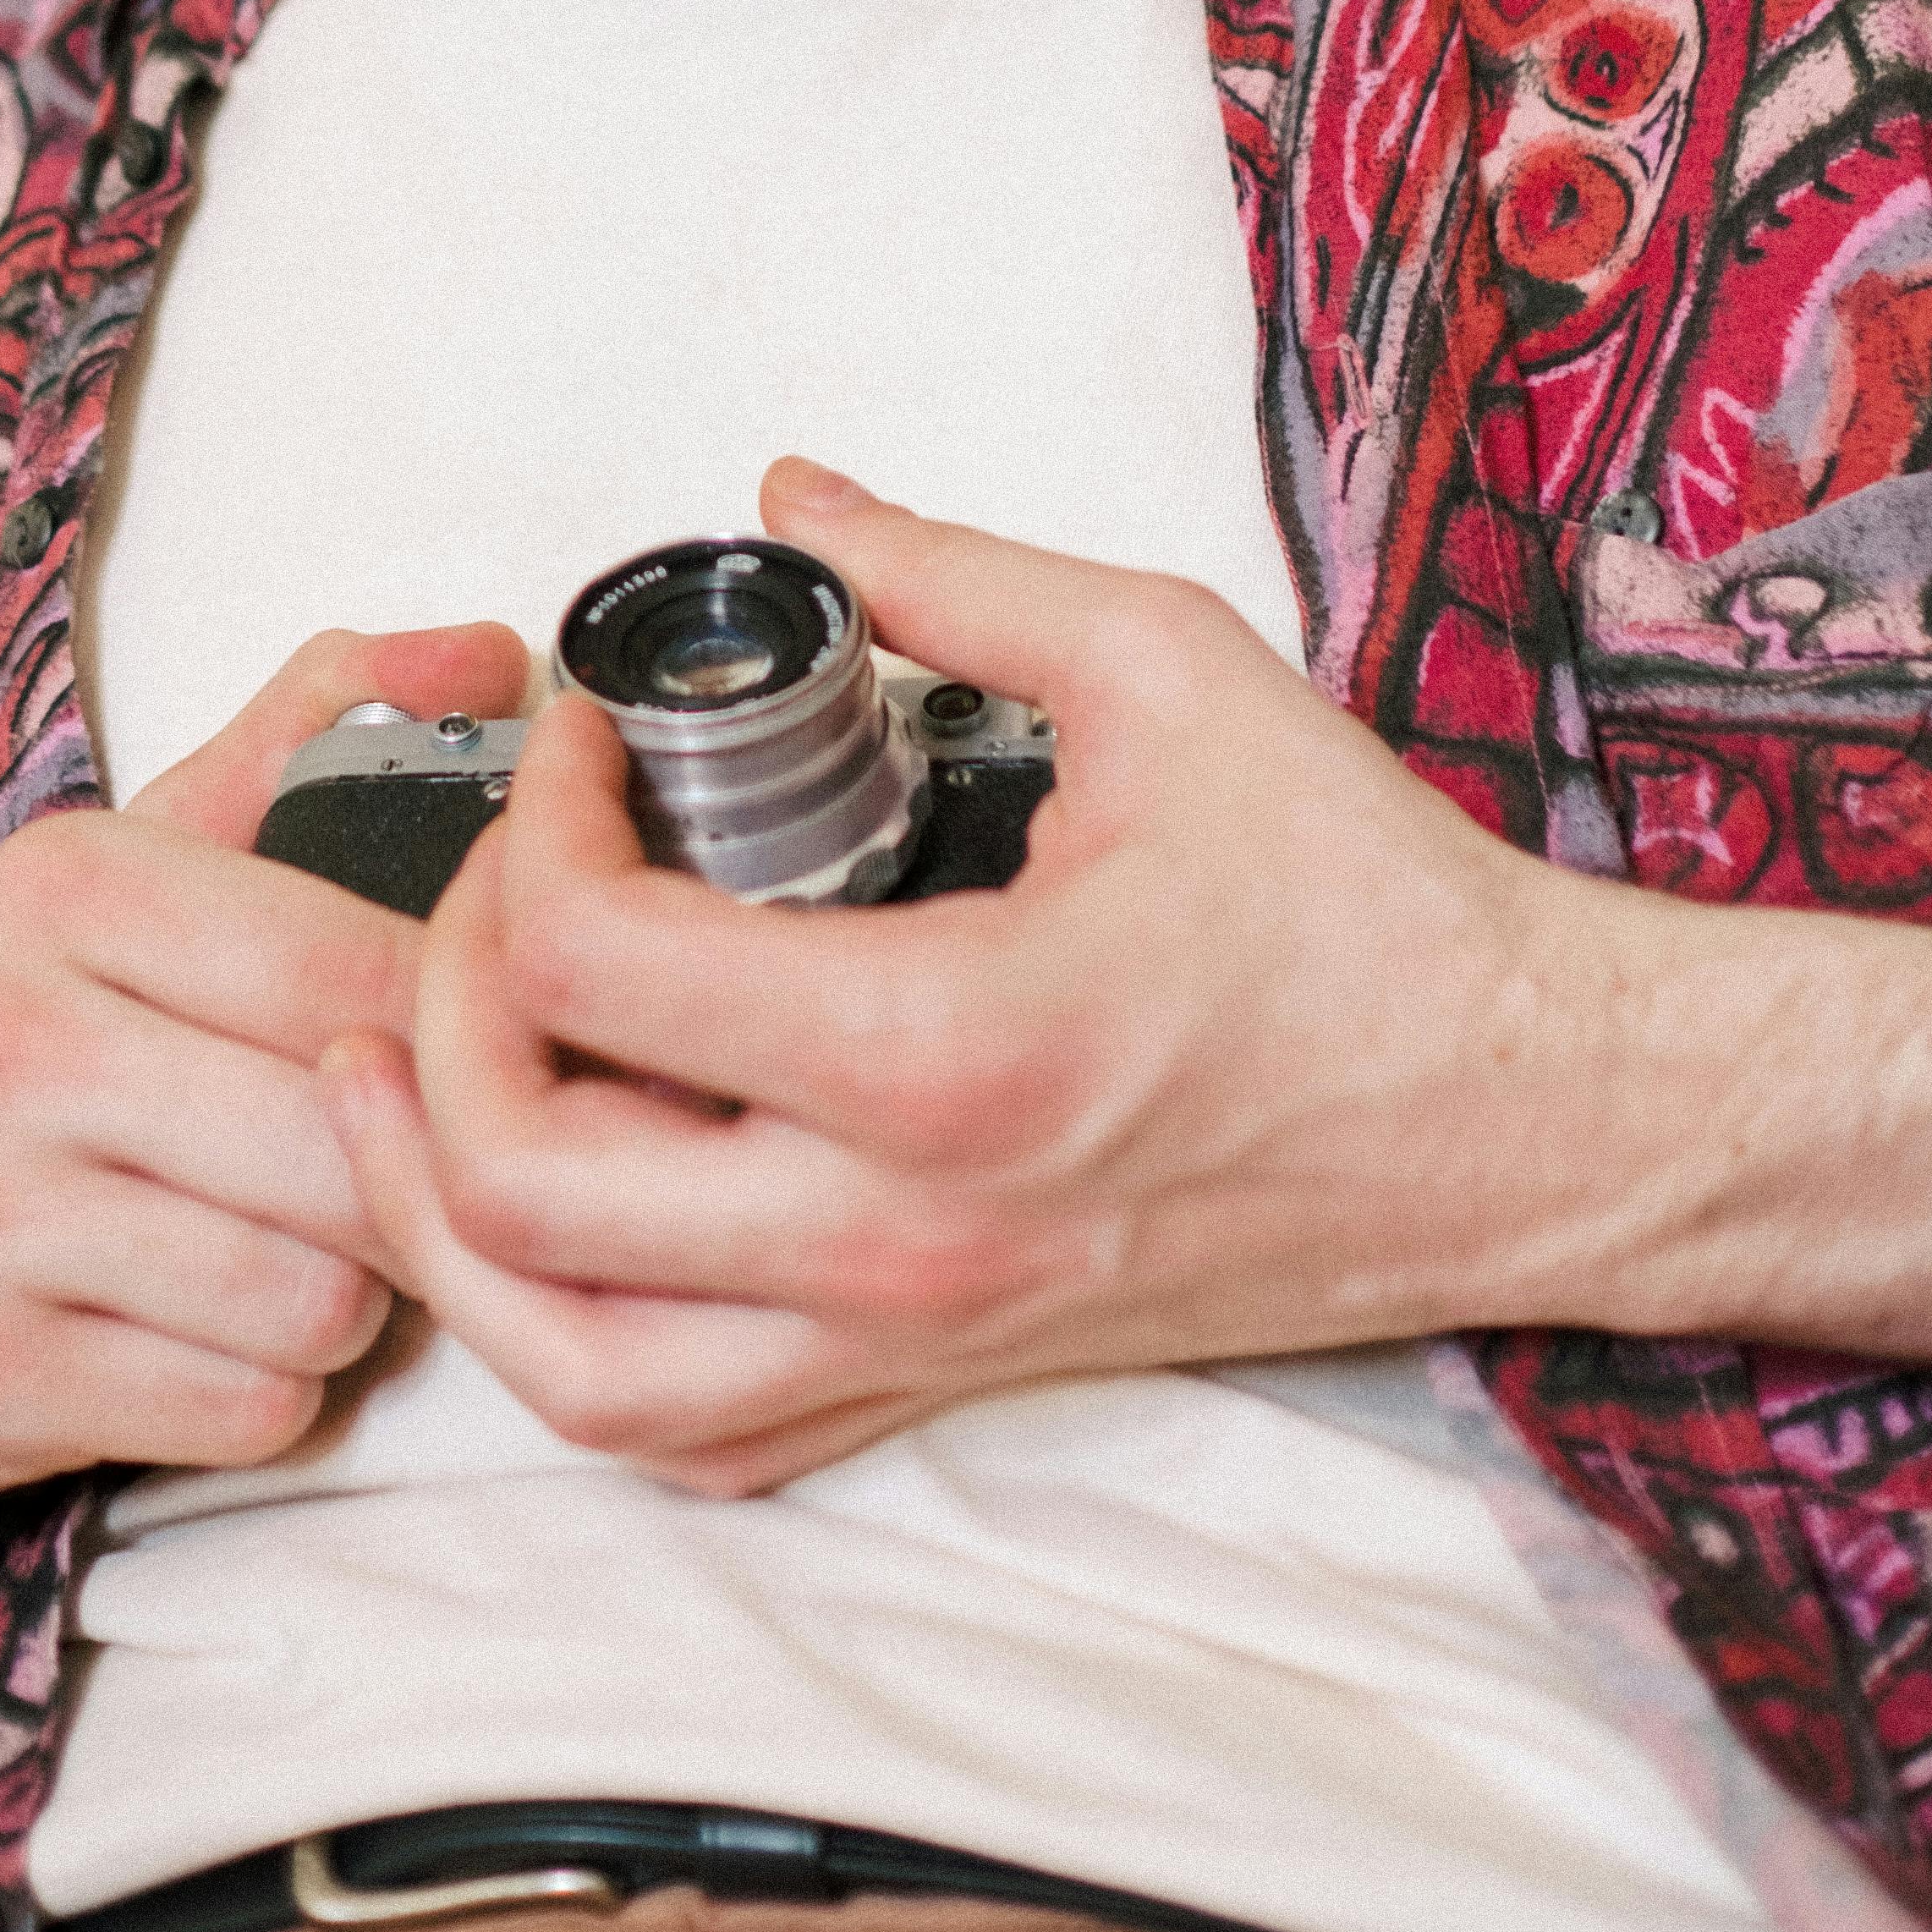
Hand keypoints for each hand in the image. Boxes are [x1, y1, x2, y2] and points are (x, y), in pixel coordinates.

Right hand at [0, 617, 529, 1509]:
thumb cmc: (34, 1055)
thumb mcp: (149, 862)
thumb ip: (322, 734)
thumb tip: (492, 651)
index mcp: (65, 887)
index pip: (358, 969)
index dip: (454, 1038)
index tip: (461, 1061)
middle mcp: (4, 1037)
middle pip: (347, 1147)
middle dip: (395, 1187)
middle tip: (367, 1179)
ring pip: (314, 1293)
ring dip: (340, 1301)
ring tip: (285, 1255)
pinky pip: (248, 1409)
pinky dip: (266, 1395)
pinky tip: (209, 1341)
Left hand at [321, 463, 1588, 1492]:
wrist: (1526, 1118)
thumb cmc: (1364, 906)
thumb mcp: (1166, 667)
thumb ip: (952, 569)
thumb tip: (793, 494)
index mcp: (943, 1052)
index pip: (596, 975)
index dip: (534, 831)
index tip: (580, 746)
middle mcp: (900, 1236)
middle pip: (520, 1191)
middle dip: (436, 1016)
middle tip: (493, 888)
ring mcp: (914, 1340)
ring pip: (571, 1374)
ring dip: (443, 1226)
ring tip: (404, 1077)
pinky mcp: (941, 1385)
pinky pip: (691, 1438)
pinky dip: (569, 1345)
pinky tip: (547, 1218)